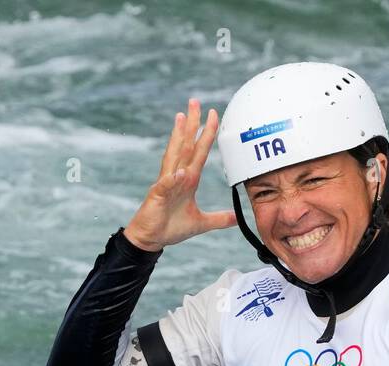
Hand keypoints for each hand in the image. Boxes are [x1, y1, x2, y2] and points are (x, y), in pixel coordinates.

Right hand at [124, 98, 236, 251]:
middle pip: (185, 145)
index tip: (212, 115)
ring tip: (181, 117)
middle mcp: (177, 176)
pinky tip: (179, 171)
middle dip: (191, 123)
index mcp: (188, 179)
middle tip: (195, 102)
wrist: (152, 239)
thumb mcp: (201, 223)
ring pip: (174, 156)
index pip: (199, 151)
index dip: (206, 134)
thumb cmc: (171, 227)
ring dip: (178, 137)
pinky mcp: (157, 196)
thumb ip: (220, 219)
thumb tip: (236, 218)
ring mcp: (166, 184)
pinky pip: (166, 185)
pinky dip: (172, 178)